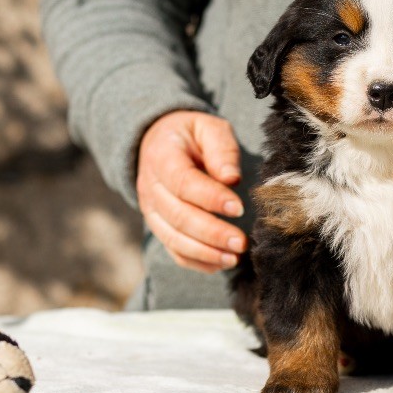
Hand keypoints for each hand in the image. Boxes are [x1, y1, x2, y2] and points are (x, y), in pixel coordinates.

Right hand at [136, 110, 246, 273]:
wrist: (161, 142)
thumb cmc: (193, 136)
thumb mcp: (209, 128)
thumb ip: (221, 149)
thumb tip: (231, 179)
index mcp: (162, 156)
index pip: (183, 182)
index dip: (210, 198)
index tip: (238, 208)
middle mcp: (150, 186)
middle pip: (178, 215)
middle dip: (211, 232)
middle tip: (241, 242)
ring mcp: (151, 210)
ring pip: (173, 238)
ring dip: (205, 252)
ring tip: (234, 257)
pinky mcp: (158, 226)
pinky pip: (173, 250)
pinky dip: (196, 261)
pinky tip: (220, 264)